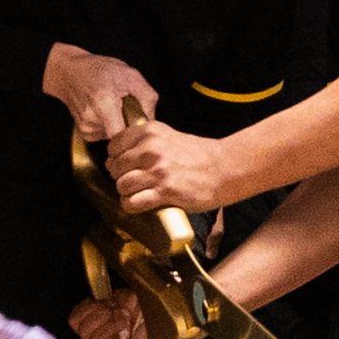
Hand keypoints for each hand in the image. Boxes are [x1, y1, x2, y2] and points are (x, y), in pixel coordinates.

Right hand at [44, 42, 161, 140]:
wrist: (70, 73)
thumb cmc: (101, 70)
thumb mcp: (130, 75)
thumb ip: (147, 98)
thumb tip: (152, 121)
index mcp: (104, 103)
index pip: (124, 136)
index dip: (136, 132)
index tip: (139, 120)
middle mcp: (92, 118)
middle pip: (122, 136)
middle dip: (130, 124)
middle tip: (127, 107)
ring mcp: (86, 128)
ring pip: (115, 137)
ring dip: (120, 124)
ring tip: (114, 105)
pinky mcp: (85, 133)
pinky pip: (106, 135)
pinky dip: (110, 125)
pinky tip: (105, 111)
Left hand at [110, 116, 238, 216]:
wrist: (225, 168)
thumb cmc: (199, 155)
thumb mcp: (169, 137)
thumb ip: (146, 142)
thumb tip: (121, 155)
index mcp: (150, 132)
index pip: (113, 147)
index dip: (116, 159)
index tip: (125, 167)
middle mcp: (150, 148)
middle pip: (114, 168)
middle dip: (121, 177)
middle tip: (134, 183)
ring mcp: (157, 170)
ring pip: (121, 186)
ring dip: (127, 193)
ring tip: (139, 194)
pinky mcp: (164, 191)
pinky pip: (132, 202)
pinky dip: (132, 206)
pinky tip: (141, 205)